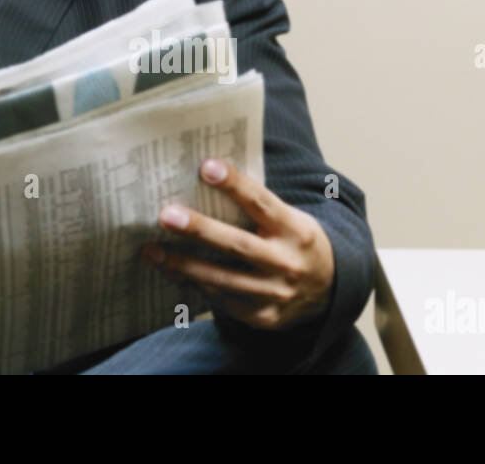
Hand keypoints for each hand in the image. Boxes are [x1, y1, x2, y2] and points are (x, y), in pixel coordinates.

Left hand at [142, 158, 333, 329]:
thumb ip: (257, 208)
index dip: (234, 184)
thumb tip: (205, 185)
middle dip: (198, 230)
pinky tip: (173, 273)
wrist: (331, 291)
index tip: (206, 167)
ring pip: (222, 279)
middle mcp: (287, 263)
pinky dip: (195, 285)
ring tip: (153, 251)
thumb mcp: (290, 220)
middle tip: (165, 216)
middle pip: (237, 245)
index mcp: (296, 230)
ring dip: (183, 265)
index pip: (262, 203)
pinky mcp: (263, 317)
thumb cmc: (296, 243)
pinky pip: (222, 301)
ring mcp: (275, 294)